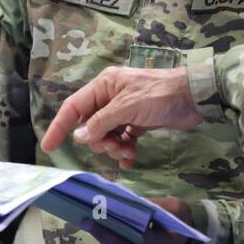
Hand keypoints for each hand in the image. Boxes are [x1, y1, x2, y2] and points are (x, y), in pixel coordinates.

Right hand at [41, 66, 202, 167]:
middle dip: (100, 141)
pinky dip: (124, 149)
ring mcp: (123, 110)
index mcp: (103, 86)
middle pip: (90, 126)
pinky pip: (121, 139)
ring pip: (106, 135)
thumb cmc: (159, 94)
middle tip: (115, 147)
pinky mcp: (137, 122)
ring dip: (114, 147)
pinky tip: (132, 157)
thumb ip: (101, 122)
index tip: (48, 146)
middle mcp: (110, 97)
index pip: (73, 107)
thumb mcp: (127, 107)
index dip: (59, 126)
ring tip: (128, 152)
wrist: (194, 97)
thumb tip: (80, 137)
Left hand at [82, 197, 193, 243]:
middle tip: (86, 220)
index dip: (120, 225)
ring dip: (103, 238)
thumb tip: (123, 201)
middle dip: (103, 235)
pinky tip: (98, 229)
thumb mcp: (171, 206)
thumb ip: (150, 205)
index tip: (101, 213)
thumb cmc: (178, 218)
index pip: (139, 236)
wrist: (187, 236)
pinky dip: (109, 241)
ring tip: (87, 222)